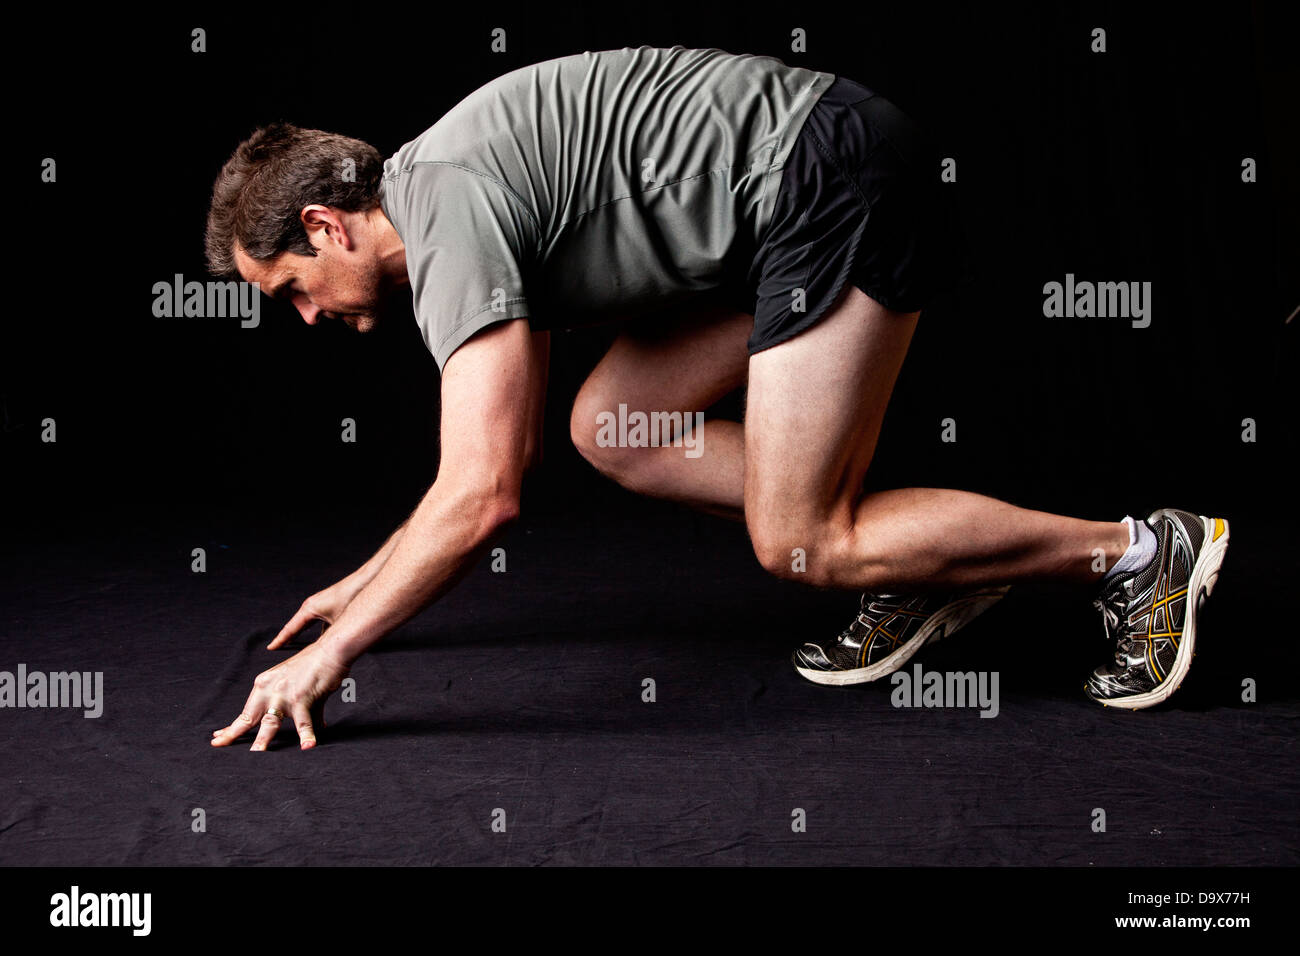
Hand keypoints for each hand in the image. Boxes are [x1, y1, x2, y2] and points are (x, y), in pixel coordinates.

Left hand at [210, 640, 351, 750]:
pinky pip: (304, 722)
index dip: (233, 726)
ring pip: (270, 724)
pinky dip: (307, 735)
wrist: (331, 650)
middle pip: (249, 718)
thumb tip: (317, 728)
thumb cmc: (316, 666)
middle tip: (219, 745)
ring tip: (256, 756)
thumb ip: (307, 711)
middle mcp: (269, 690)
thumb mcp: (301, 687)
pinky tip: (308, 747)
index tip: (219, 736)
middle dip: (234, 734)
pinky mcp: (302, 698)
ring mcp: (284, 695)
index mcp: (264, 685)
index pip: (246, 711)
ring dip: (262, 741)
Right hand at [269, 576, 361, 649]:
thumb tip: (326, 650)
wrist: (363, 581)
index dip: (281, 640)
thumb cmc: (350, 598)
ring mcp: (321, 605)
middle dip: (288, 637)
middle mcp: (312, 606)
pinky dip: (319, 630)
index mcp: (309, 609)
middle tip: (278, 648)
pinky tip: (324, 638)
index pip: (291, 628)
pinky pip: (320, 621)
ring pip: (309, 624)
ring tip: (296, 645)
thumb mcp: (337, 622)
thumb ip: (330, 636)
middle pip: (296, 626)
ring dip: (303, 633)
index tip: (271, 647)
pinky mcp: (331, 605)